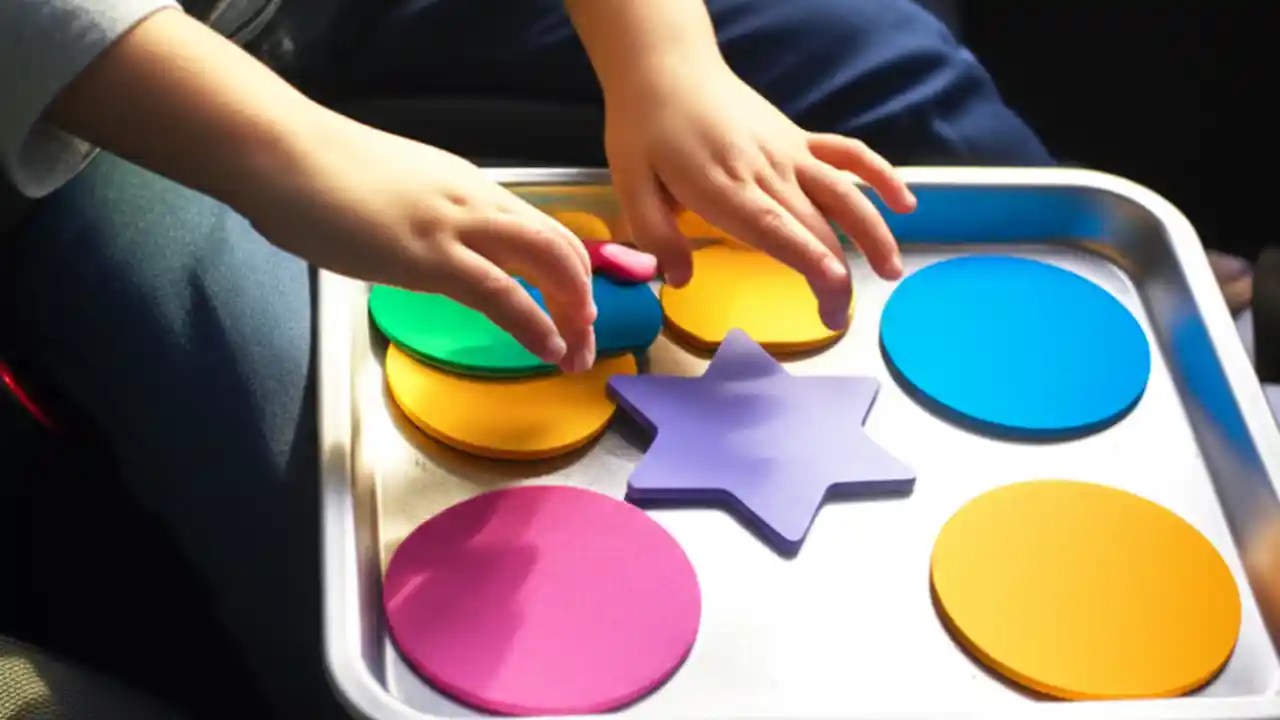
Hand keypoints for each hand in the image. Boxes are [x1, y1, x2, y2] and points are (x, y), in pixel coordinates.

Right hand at [244, 114, 598, 371]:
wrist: (277, 150)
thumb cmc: (318, 172)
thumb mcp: (395, 193)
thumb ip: (424, 219)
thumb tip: (428, 250)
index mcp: (469, 187)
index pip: (542, 228)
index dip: (570, 273)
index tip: (573, 311)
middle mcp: (476, 199)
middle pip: (559, 247)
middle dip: (583, 299)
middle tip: (586, 343)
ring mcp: (455, 225)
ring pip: (546, 261)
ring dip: (571, 313)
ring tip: (577, 354)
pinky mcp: (429, 255)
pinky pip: (500, 292)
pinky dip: (533, 324)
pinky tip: (547, 349)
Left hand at [604, 61, 916, 330]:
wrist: (666, 67)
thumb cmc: (644, 128)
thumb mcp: (629, 183)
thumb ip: (654, 234)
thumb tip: (677, 279)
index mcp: (723, 187)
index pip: (775, 228)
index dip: (808, 258)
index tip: (834, 287)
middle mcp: (764, 171)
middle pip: (812, 225)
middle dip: (835, 274)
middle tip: (838, 320)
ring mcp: (787, 152)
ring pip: (842, 192)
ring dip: (872, 232)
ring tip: (890, 272)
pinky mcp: (797, 139)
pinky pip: (846, 154)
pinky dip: (880, 174)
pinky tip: (905, 202)